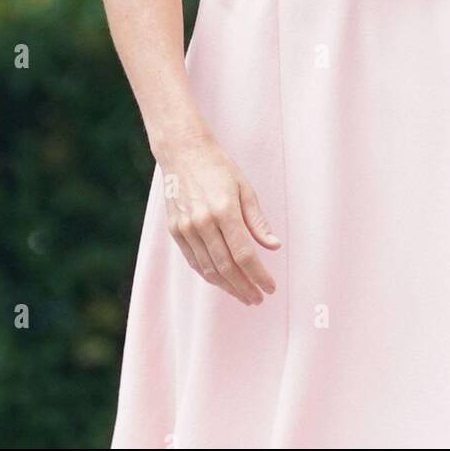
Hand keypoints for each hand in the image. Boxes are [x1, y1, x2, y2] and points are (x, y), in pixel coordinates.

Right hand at [156, 131, 280, 305]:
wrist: (182, 151)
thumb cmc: (218, 167)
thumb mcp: (245, 187)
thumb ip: (257, 220)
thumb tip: (274, 247)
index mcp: (224, 210)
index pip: (244, 254)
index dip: (259, 275)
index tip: (270, 288)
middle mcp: (202, 222)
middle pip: (226, 267)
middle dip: (244, 287)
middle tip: (258, 299)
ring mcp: (186, 228)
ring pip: (208, 269)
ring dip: (227, 287)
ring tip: (243, 295)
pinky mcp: (175, 230)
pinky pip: (194, 261)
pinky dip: (209, 275)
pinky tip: (222, 281)